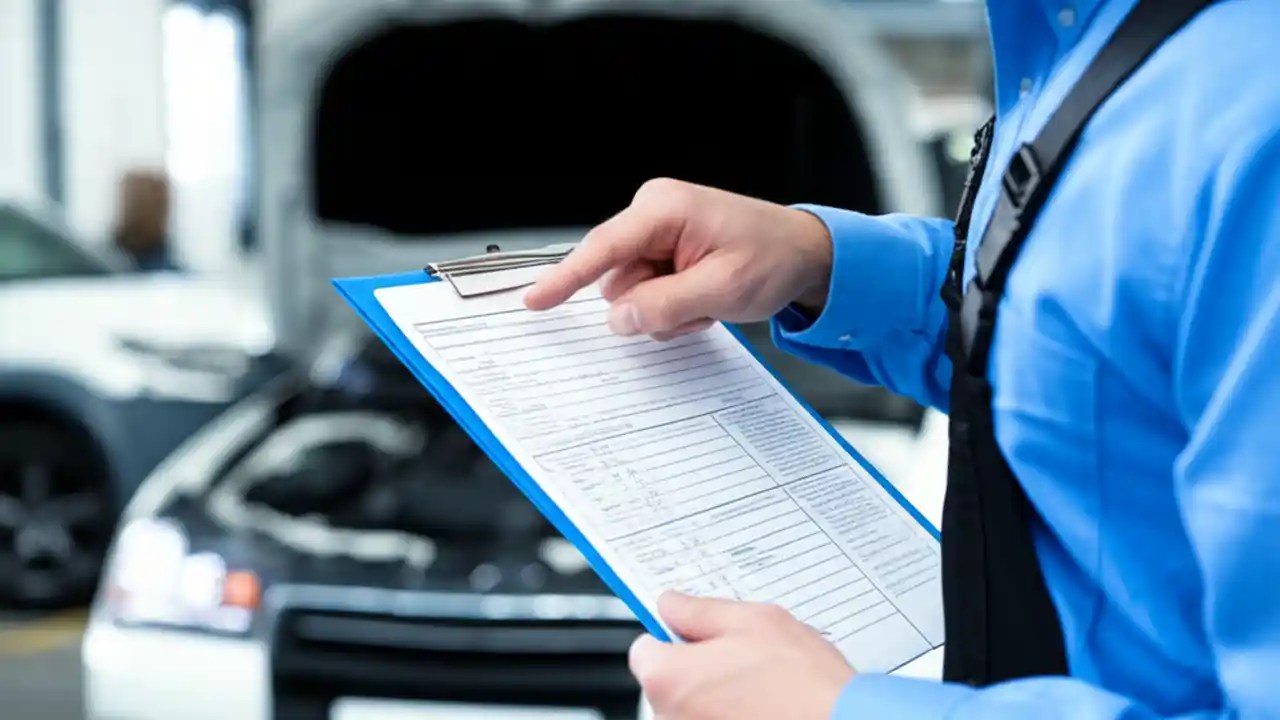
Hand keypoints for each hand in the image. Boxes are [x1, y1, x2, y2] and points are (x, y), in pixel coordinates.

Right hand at [523, 178, 832, 338]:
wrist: (807, 254)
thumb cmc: (773, 258)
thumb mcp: (722, 289)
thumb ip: (665, 306)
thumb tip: (619, 319)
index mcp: (663, 209)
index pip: (603, 249)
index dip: (566, 278)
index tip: (534, 300)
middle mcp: (654, 213)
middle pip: (618, 280)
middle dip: (652, 305)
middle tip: (700, 306)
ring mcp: (659, 232)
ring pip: (632, 293)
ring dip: (667, 309)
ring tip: (708, 300)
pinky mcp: (666, 249)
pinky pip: (649, 292)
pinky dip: (675, 305)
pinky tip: (705, 298)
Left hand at [630, 592, 855, 719]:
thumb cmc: (802, 683)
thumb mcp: (752, 621)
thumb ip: (699, 611)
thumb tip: (670, 604)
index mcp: (668, 678)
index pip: (644, 649)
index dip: (672, 638)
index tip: (697, 636)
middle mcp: (669, 718)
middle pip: (668, 682)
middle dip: (697, 669)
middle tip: (742, 661)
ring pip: (692, 709)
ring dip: (715, 699)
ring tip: (761, 690)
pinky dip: (729, 717)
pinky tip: (764, 711)